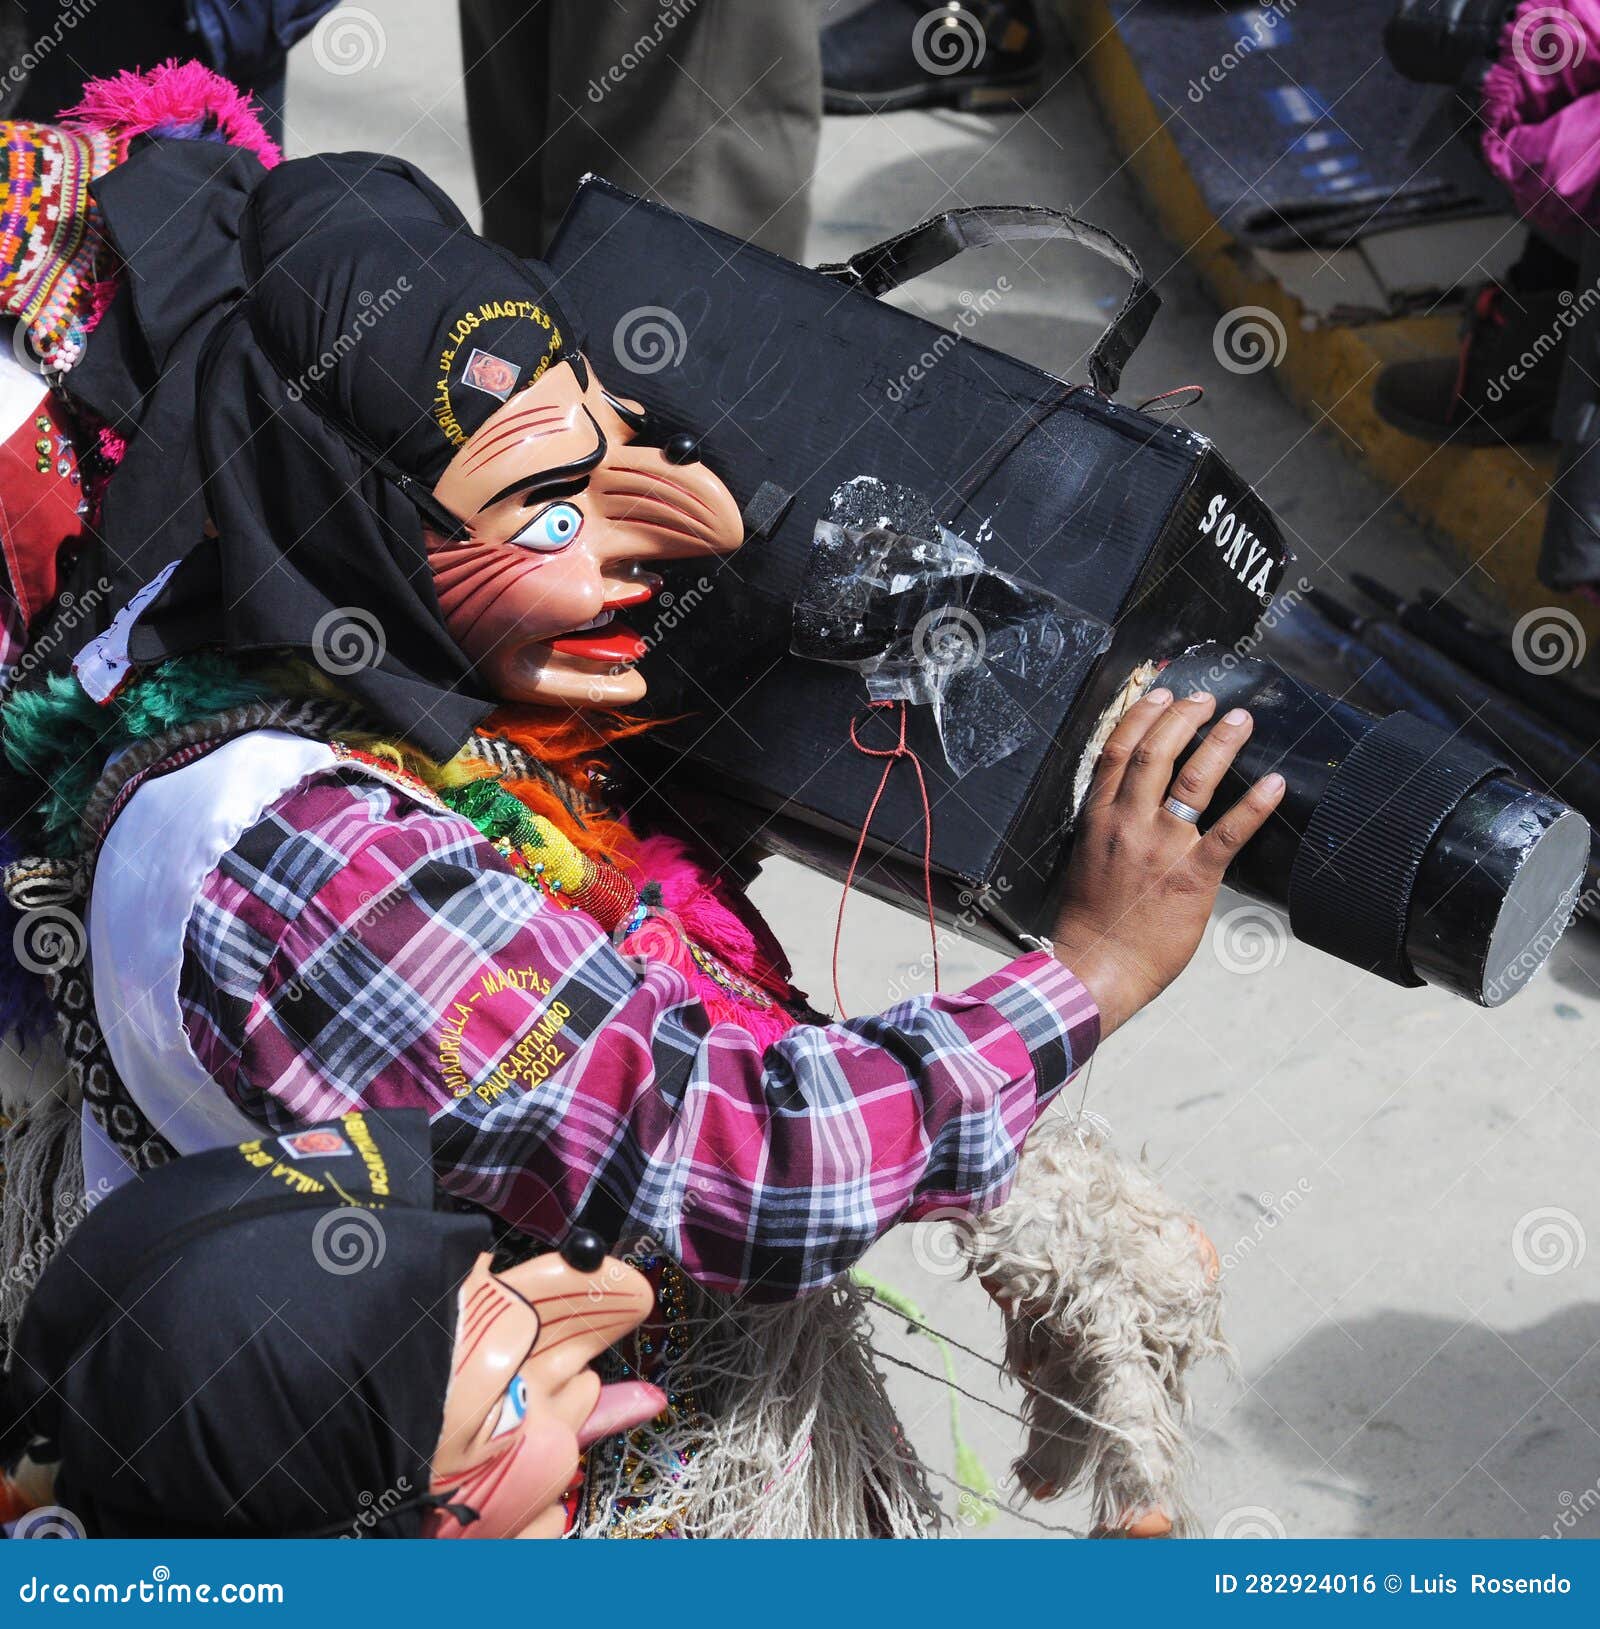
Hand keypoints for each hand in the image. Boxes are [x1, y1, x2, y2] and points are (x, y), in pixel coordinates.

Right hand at [1051, 687, 1284, 1035]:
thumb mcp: (1085, 858)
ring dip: (1219, 745)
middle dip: (1182, 717)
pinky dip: (1252, 805)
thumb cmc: (1088, 920)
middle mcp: (1127, 824)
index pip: (1116, 751)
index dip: (1141, 715)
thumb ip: (1107, 826)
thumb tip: (1129, 802)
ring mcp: (1160, 848)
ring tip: (1240, 721)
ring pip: (1191, 781)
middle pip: (1155, 753)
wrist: (1095, 965)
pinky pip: (1227, 834)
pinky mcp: (1190, 877)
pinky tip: (1273, 784)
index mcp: (1098, 818)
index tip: (1162, 694)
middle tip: (1205, 699)